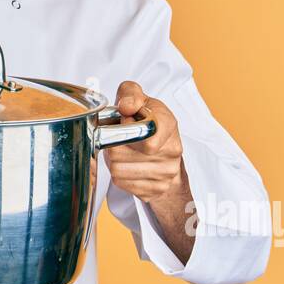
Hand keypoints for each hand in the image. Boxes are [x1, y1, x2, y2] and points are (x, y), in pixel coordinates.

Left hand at [103, 80, 186, 208]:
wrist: (164, 151)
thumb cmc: (148, 122)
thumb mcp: (140, 99)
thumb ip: (130, 94)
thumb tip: (126, 107)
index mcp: (168, 124)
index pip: (146, 139)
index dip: (125, 130)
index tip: (125, 121)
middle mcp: (171, 151)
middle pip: (120, 153)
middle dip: (112, 144)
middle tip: (118, 137)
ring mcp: (165, 173)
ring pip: (118, 169)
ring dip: (113, 160)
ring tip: (122, 150)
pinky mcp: (155, 189)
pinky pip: (121, 182)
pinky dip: (118, 173)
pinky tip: (126, 164)